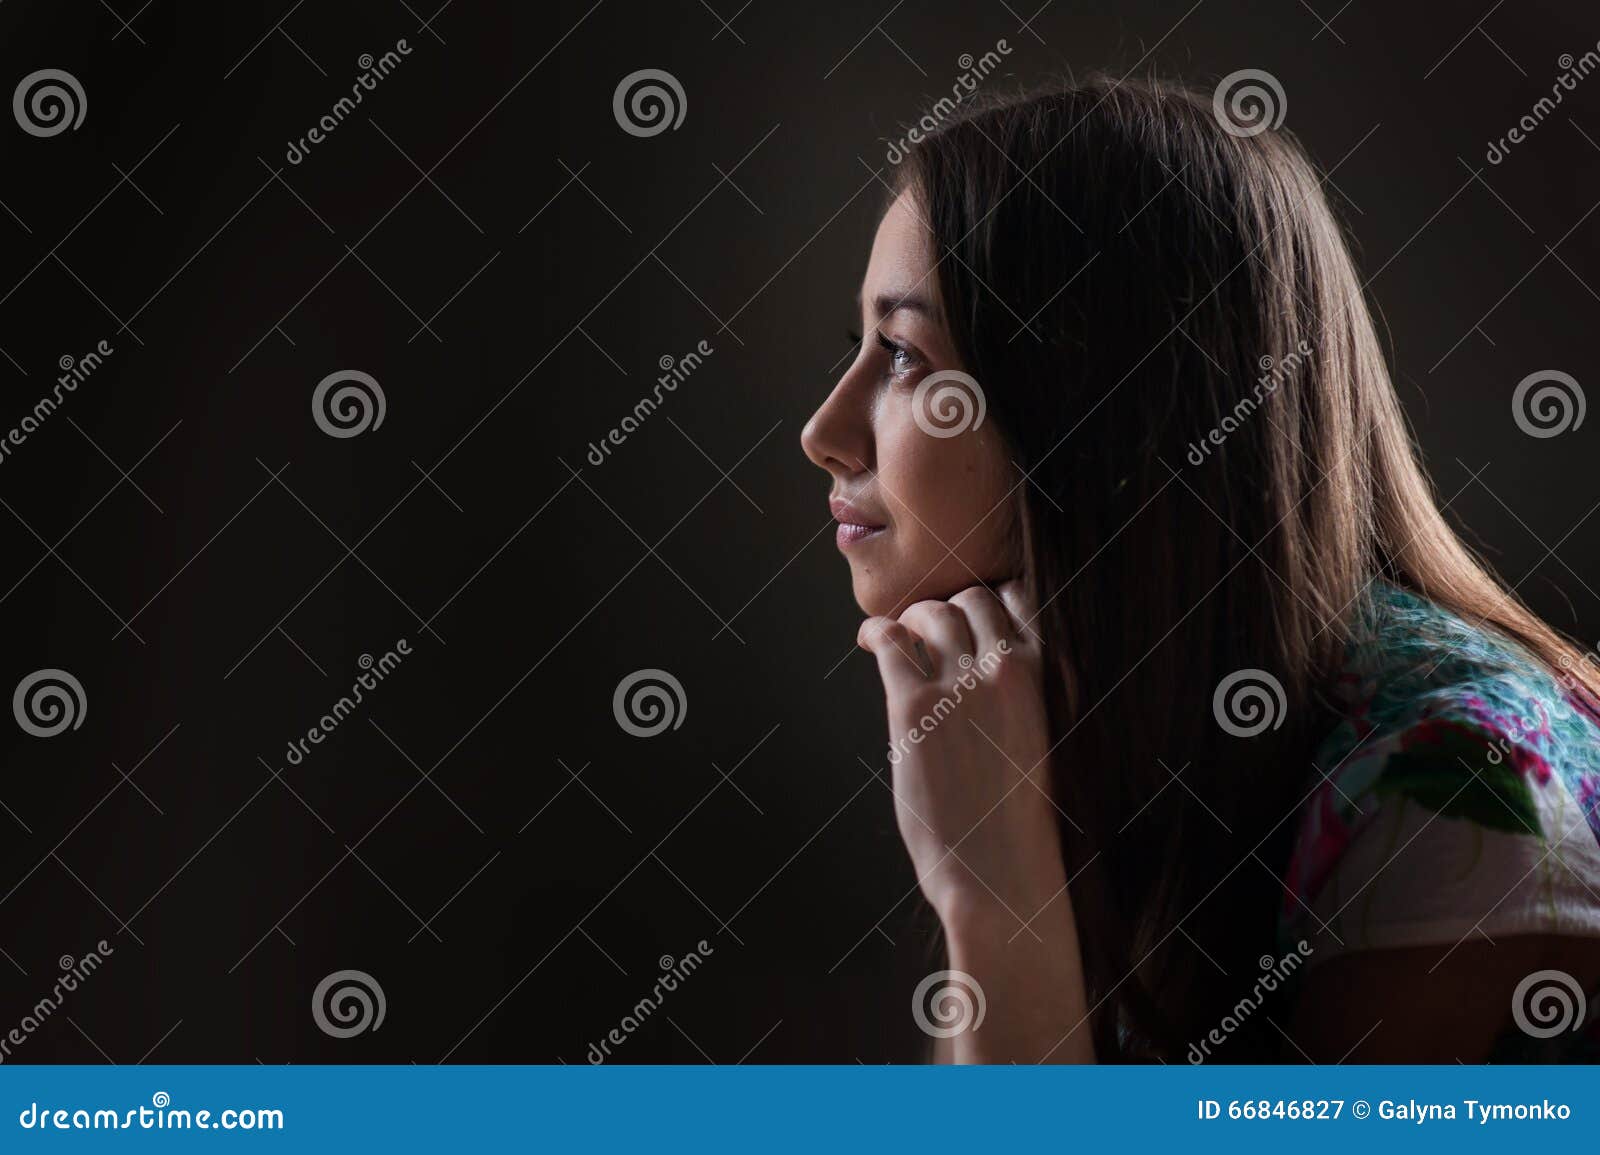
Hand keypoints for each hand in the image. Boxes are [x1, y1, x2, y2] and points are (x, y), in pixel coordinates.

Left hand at [858, 582, 1067, 927]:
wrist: (1001, 874)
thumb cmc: (1023, 825)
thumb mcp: (1045, 743)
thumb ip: (1024, 699)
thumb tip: (987, 672)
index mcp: (1052, 678)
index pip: (1023, 600)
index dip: (991, 600)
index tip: (971, 614)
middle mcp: (1011, 669)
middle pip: (974, 598)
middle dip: (949, 607)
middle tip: (928, 628)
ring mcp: (962, 685)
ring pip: (933, 612)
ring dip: (913, 618)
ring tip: (900, 636)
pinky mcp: (915, 705)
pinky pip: (891, 640)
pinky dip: (877, 632)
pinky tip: (871, 642)